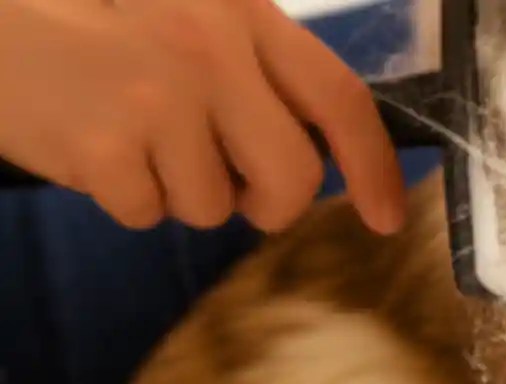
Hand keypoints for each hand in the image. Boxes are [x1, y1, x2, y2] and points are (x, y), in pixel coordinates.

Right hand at [0, 0, 405, 233]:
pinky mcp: (107, 142)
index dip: (373, 164)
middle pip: (293, 175)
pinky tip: (95, 147)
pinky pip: (148, 213)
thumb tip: (316, 156)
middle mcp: (211, 50)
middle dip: (269, 204)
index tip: (386, 215)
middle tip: (233, 189)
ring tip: (134, 139)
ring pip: (215, 205)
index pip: (339, 96)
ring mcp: (158, 96)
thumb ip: (258, 76)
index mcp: (242, 12)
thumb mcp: (191, 22)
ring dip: (179, 192)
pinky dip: (125, 197)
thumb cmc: (94, 29)